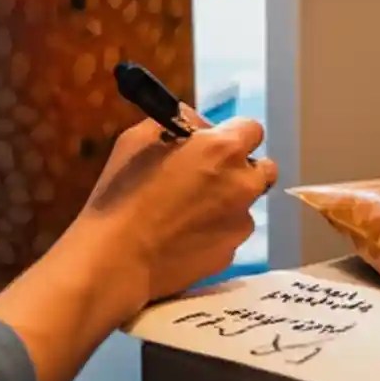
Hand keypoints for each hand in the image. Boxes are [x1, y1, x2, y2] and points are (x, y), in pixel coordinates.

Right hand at [72, 116, 276, 306]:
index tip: (210, 144)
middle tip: (208, 177)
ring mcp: (241, 223)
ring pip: (245, 204)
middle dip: (241, 169)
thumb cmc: (123, 192)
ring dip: (227, 203)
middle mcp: (244, 184)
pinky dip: (215, 232)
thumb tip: (198, 125)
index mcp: (224, 150)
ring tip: (188, 213)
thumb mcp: (139, 138)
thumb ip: (179, 122)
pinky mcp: (231, 254)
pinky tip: (184, 238)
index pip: (252, 129)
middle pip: (263, 169)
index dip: (230, 134)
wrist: (116, 258)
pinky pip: (229, 234)